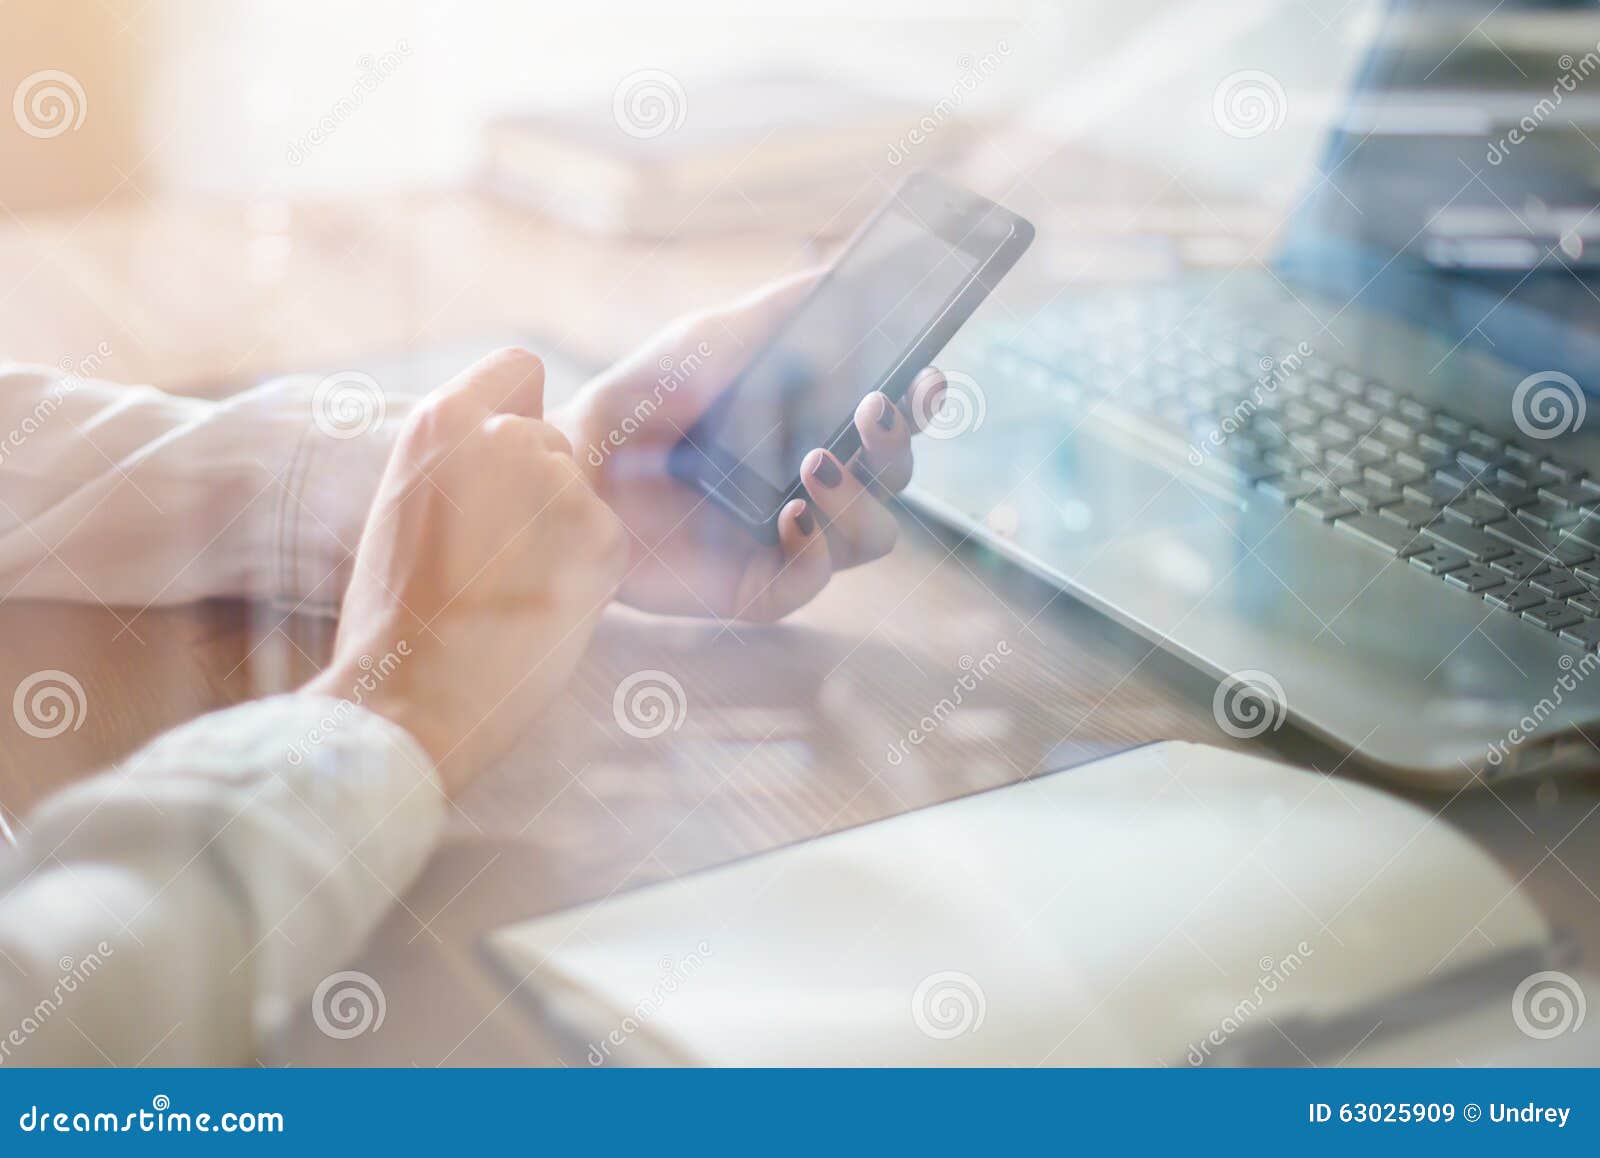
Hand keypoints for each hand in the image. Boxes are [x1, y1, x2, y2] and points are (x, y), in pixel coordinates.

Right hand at [307, 348, 627, 791]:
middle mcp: (506, 437)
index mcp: (441, 420)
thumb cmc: (393, 619)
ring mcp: (560, 484)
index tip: (508, 459)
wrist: (410, 699)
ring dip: (563, 533)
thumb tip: (509, 445)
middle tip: (496, 558)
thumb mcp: (403, 505)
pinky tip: (540, 612)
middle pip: (553, 441)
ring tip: (510, 591)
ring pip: (581, 495)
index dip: (521, 410)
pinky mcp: (603, 536)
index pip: (519, 369)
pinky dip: (586, 575)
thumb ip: (458, 462)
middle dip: (538, 489)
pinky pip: (607, 542)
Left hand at [553, 272, 947, 621]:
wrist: (572, 464)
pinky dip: (813, 549)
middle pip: (895, 479)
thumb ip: (783, 309)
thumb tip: (852, 271)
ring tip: (815, 460)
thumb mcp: (711, 339)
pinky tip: (789, 514)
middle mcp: (815, 488)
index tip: (926, 378)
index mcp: (817, 428)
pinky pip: (812, 584)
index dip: (921, 404)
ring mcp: (790, 542)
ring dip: (859, 499)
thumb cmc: (642, 400)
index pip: (893, 423)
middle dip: (897, 446)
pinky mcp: (756, 588)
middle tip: (873, 410)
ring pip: (872, 537)